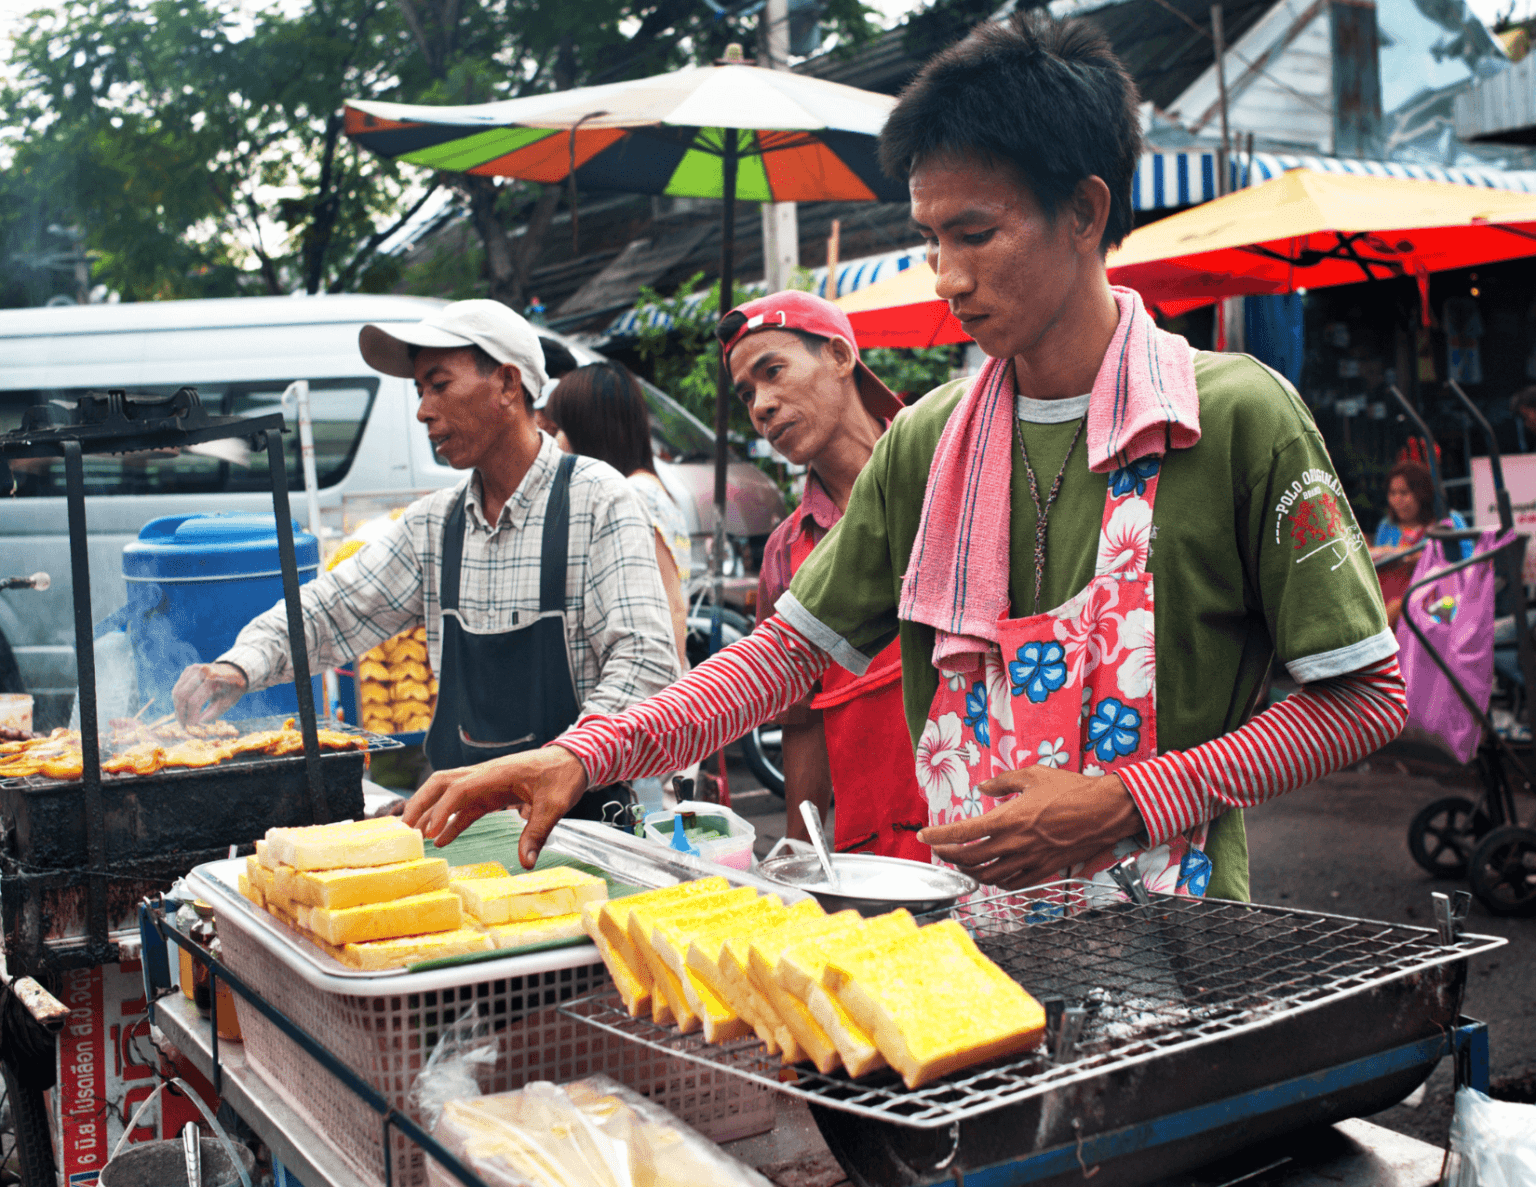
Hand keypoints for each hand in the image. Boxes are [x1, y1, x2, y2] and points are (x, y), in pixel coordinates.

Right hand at [172, 662, 247, 726]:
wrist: (235, 670)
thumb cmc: (234, 688)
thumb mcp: (229, 702)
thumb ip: (213, 714)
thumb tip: (196, 726)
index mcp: (213, 678)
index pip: (194, 701)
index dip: (190, 717)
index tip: (191, 728)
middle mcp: (200, 671)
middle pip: (181, 696)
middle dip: (180, 713)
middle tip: (184, 726)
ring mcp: (192, 669)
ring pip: (176, 692)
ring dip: (178, 708)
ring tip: (184, 720)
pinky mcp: (188, 671)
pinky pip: (178, 688)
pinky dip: (179, 701)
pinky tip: (185, 710)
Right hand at [403, 745, 588, 863]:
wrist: (574, 761)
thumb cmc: (563, 776)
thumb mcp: (554, 805)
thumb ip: (537, 832)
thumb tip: (527, 861)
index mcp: (497, 773)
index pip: (459, 787)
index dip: (442, 809)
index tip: (429, 831)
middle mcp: (486, 775)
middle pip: (442, 783)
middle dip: (421, 802)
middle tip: (404, 827)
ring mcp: (487, 784)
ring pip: (449, 793)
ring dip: (430, 811)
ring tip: (413, 835)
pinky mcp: (492, 793)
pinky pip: (465, 807)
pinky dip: (451, 822)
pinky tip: (441, 840)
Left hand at [918, 768, 1142, 889]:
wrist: (1105, 811)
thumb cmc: (1072, 790)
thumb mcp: (1033, 775)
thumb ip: (1003, 782)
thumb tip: (985, 787)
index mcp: (1008, 820)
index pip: (962, 834)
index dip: (938, 836)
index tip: (925, 834)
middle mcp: (1015, 845)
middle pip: (969, 860)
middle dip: (947, 856)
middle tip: (938, 849)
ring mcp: (1029, 861)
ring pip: (988, 876)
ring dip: (968, 871)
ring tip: (960, 863)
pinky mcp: (1044, 870)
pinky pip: (1013, 883)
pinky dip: (996, 880)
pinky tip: (991, 873)